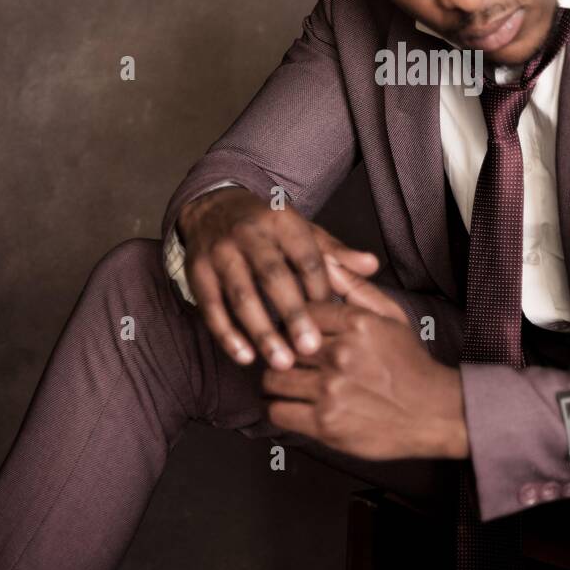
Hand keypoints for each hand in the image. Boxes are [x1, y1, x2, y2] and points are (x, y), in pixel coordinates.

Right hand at [177, 186, 379, 369]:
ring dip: (261, 331)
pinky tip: (245, 357)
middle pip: (273, 276)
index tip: (335, 319)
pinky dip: (227, 335)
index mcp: (281, 220)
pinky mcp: (196, 272)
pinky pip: (211, 308)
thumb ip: (336, 252)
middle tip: (311, 348)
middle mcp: (248, 233)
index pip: (307, 256)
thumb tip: (373, 265)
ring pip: (241, 295)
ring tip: (282, 363)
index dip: (322, 288)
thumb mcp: (302, 230)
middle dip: (293, 314)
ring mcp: (220, 252)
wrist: (211, 206)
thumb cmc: (267, 226)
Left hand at [260, 298, 468, 460]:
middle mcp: (342, 354)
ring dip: (279, 380)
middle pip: (284, 344)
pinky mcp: (325, 424)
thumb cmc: (410, 364)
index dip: (297, 322)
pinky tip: (295, 404)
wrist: (433, 414)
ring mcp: (332, 390)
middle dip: (286, 351)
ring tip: (292, 382)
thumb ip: (356, 287)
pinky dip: (281, 408)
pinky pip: (277, 411)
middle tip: (293, 359)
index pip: (301, 311)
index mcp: (358, 324)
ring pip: (273, 378)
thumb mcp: (391, 317)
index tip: (301, 334)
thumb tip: (326, 263)